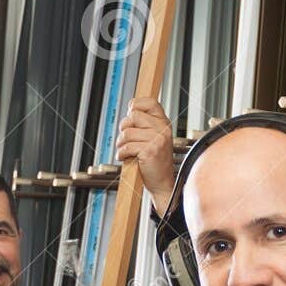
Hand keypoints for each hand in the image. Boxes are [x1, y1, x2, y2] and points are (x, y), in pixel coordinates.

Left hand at [115, 98, 177, 215]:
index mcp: (164, 123)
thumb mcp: (155, 138)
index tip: (131, 114)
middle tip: (127, 139)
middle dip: (124, 128)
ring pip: (127, 132)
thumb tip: (130, 109)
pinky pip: (127, 146)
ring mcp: (157, 140)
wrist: (163, 183)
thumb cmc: (156, 162)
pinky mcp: (149, 151)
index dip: (136, 105)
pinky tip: (126, 158)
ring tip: (126, 151)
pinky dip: (122, 154)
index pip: (150, 102)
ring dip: (121, 143)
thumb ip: (145, 123)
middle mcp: (162, 129)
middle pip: (133, 116)